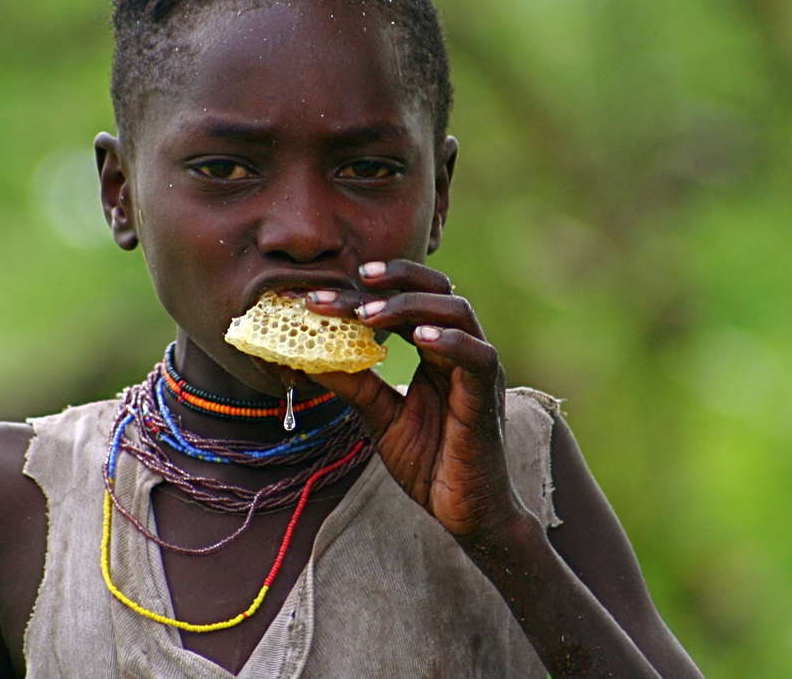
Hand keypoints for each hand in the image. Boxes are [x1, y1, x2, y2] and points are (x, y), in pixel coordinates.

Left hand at [306, 259, 521, 537]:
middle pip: (436, 290)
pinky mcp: (487, 395)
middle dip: (395, 279)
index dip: (368, 290)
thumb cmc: (429, 462)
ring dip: (412, 305)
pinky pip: (477, 356)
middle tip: (354, 279)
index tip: (322, 293)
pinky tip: (420, 337)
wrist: (465, 512)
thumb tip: (304, 359)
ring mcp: (476, 369)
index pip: (405, 302)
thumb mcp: (379, 416)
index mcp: (434, 351)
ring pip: (457, 311)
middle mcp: (459, 350)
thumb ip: (352, 384)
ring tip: (370, 314)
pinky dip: (451, 341)